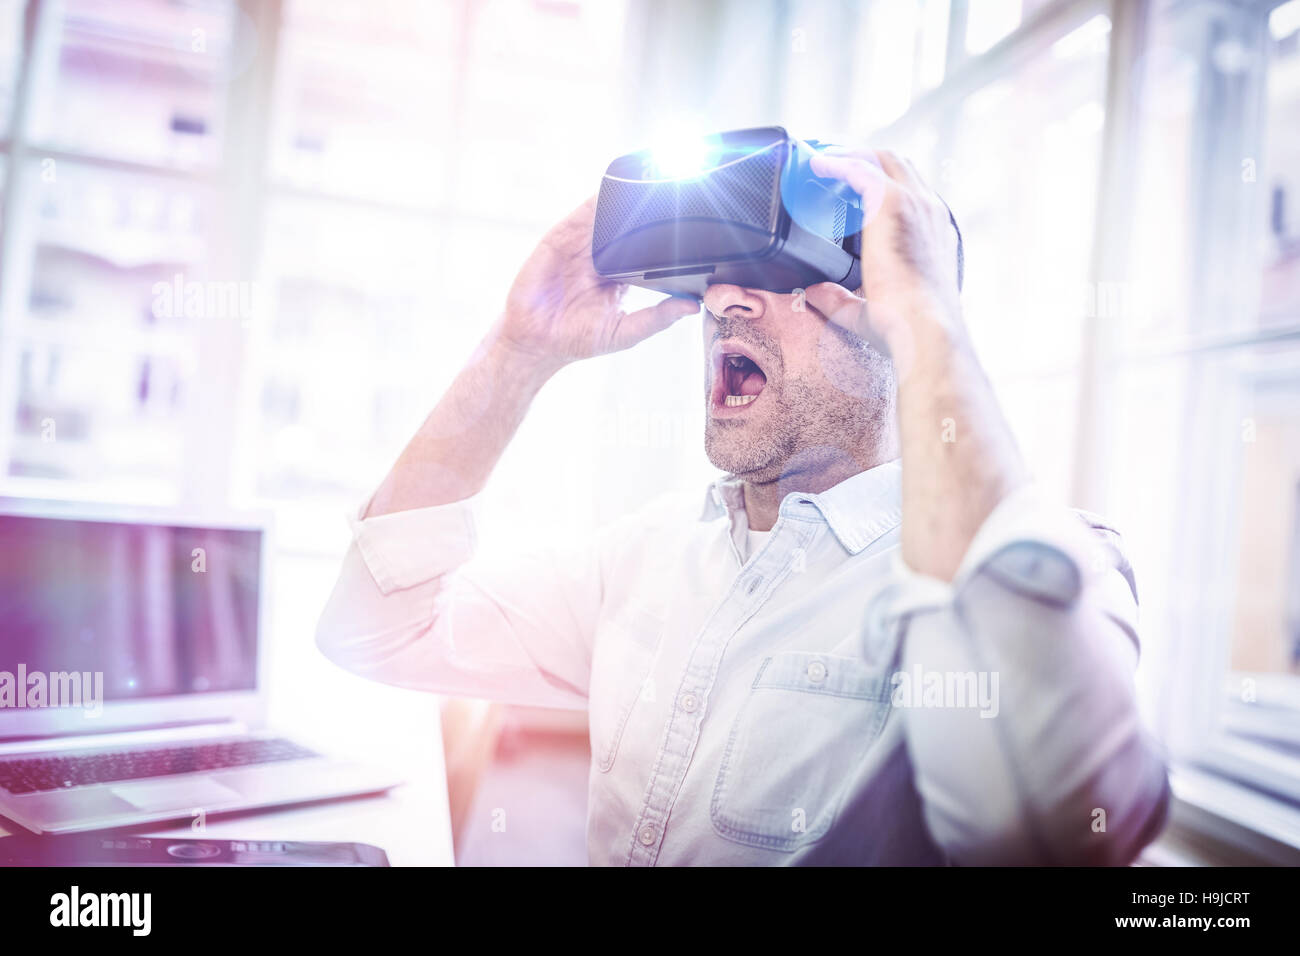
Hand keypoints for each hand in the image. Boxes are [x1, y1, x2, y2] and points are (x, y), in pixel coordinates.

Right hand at [499, 196, 698, 368]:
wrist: (536, 342)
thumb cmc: (577, 340)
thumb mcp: (625, 332)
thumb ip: (658, 319)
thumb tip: (692, 306)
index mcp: (618, 275)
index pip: (644, 247)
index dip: (663, 233)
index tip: (689, 218)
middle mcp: (599, 256)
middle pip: (627, 225)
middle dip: (646, 207)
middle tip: (675, 187)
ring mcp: (579, 245)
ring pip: (607, 214)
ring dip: (624, 198)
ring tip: (650, 178)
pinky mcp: (560, 239)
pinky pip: (580, 214)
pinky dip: (596, 201)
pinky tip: (612, 188)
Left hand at [802, 148, 965, 368]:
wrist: (924, 330)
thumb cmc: (905, 328)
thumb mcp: (868, 311)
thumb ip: (840, 299)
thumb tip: (812, 293)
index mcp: (934, 233)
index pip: (911, 191)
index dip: (881, 182)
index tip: (852, 185)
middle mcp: (930, 211)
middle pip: (898, 164)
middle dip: (864, 157)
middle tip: (830, 164)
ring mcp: (914, 204)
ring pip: (882, 159)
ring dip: (851, 154)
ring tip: (822, 159)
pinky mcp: (892, 204)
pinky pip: (861, 169)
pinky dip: (837, 163)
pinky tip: (817, 165)